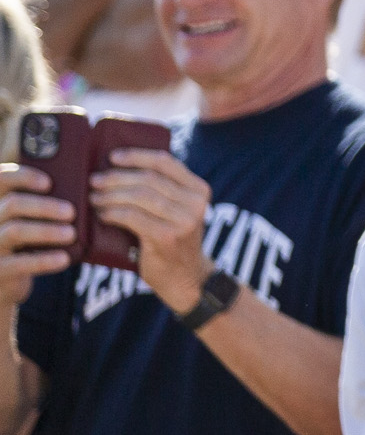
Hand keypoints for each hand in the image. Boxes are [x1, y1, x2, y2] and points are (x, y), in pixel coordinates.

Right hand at [0, 166, 75, 306]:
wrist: (6, 283)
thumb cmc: (23, 245)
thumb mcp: (26, 222)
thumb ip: (38, 206)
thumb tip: (77, 190)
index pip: (1, 179)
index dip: (24, 176)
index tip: (49, 182)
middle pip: (12, 204)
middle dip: (45, 206)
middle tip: (71, 212)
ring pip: (15, 231)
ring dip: (47, 231)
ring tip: (71, 234)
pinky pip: (18, 263)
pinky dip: (43, 260)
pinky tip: (64, 259)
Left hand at [88, 148, 211, 314]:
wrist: (185, 278)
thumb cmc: (173, 241)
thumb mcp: (178, 211)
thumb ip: (164, 191)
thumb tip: (120, 168)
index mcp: (200, 190)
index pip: (165, 162)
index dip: (136, 156)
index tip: (112, 157)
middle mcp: (196, 203)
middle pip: (148, 179)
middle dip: (116, 178)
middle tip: (95, 181)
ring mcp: (184, 221)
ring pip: (139, 196)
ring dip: (111, 195)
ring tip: (95, 198)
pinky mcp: (167, 237)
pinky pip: (132, 216)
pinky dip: (112, 213)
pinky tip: (102, 215)